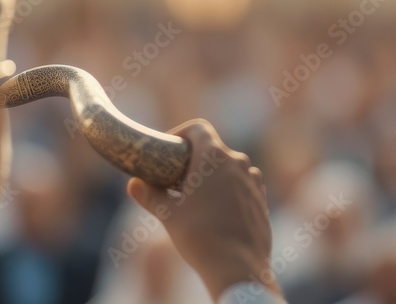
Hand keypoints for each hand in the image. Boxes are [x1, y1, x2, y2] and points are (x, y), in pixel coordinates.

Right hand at [127, 119, 278, 299]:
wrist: (237, 266)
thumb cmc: (200, 235)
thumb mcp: (168, 213)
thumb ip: (149, 194)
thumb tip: (133, 185)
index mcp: (214, 157)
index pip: (198, 128)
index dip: (182, 133)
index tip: (170, 150)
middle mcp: (237, 162)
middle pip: (213, 149)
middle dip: (195, 160)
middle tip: (178, 178)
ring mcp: (253, 180)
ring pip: (230, 168)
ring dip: (214, 176)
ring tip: (198, 198)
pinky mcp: (262, 199)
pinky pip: (243, 186)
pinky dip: (230, 191)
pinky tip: (217, 213)